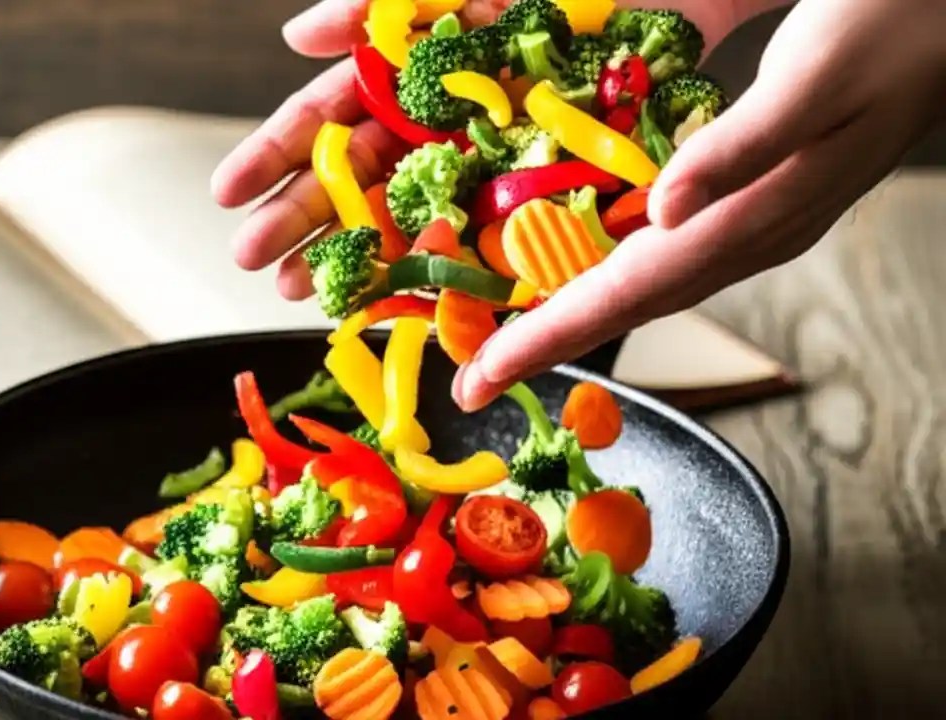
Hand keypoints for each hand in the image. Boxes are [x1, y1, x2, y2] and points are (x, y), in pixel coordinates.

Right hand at [212, 0, 743, 299]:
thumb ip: (382, 9)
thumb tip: (296, 33)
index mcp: (415, 73)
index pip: (328, 116)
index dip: (275, 155)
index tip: (226, 194)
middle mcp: (439, 123)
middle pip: (355, 177)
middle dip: (299, 220)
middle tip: (253, 263)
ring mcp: (483, 162)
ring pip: (403, 214)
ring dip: (351, 254)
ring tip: (305, 291)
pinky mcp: (534, 194)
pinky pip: (479, 238)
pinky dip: (438, 270)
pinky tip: (397, 299)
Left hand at [455, 0, 945, 409]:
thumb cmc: (888, 29)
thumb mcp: (814, 77)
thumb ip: (741, 148)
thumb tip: (659, 212)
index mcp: (761, 214)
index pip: (633, 290)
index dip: (554, 334)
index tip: (486, 373)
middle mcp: (756, 234)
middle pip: (632, 304)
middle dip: (548, 343)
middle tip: (475, 378)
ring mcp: (763, 224)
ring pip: (652, 288)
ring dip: (577, 317)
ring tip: (514, 342)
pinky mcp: (763, 202)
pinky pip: (671, 257)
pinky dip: (614, 276)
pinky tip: (587, 271)